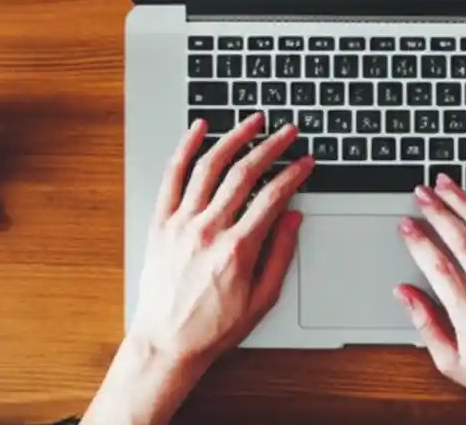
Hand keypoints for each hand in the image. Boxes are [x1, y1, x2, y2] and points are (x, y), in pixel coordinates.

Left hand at [84, 114, 312, 424]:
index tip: (305, 162)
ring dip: (234, 138)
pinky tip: (198, 129)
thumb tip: (293, 217)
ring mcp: (180, 223)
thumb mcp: (262, 299)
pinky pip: (172, 176)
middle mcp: (207, 230)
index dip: (294, 174)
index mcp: (237, 249)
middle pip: (244, 173)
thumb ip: (281, 254)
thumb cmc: (213, 327)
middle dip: (271, 146)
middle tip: (287, 131)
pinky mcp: (160, 222)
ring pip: (209, 166)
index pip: (273, 196)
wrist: (166, 342)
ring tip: (253, 122)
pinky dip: (185, 148)